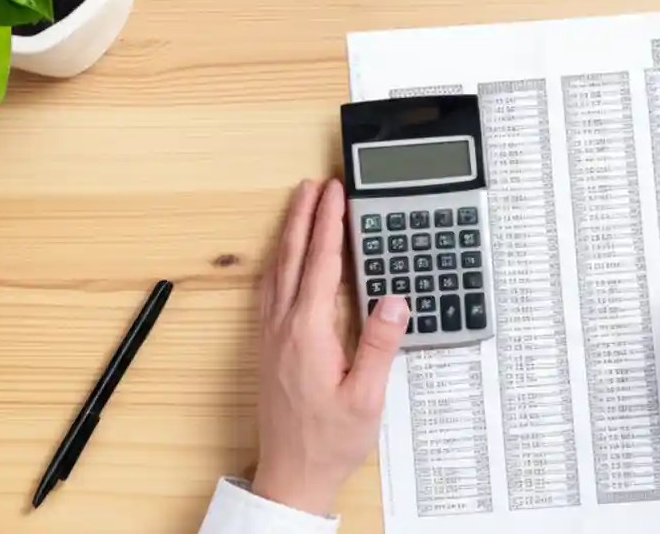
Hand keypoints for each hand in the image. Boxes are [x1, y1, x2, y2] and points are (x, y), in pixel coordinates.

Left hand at [252, 179, 409, 514]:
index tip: (335, 193)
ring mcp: (271, 336)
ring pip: (277, 270)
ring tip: (298, 207)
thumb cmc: (328, 441)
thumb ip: (379, 345)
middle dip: (303, 216)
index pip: (320, 264)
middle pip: (292, 258)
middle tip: (314, 184)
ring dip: (288, 234)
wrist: (292, 474)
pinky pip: (270, 289)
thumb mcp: (367, 397)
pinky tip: (283, 258)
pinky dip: (279, 261)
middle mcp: (283, 328)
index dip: (328, 224)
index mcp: (308, 333)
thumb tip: (392, 301)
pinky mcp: (268, 346)